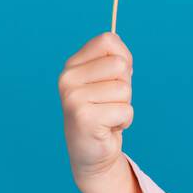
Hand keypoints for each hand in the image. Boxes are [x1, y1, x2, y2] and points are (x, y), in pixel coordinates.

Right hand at [58, 31, 133, 192]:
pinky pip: (125, 110)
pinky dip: (124, 121)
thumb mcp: (111, 80)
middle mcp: (67, 78)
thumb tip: (123, 59)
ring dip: (124, 105)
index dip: (123, 58)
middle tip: (109, 102)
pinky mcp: (83, 117)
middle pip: (120, 64)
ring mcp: (73, 97)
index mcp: (72, 64)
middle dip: (125, 85)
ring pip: (124, 89)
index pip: (108, 40)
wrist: (92, 152)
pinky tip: (108, 127)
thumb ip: (118, 60)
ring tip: (108, 115)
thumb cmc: (105, 110)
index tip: (115, 78)